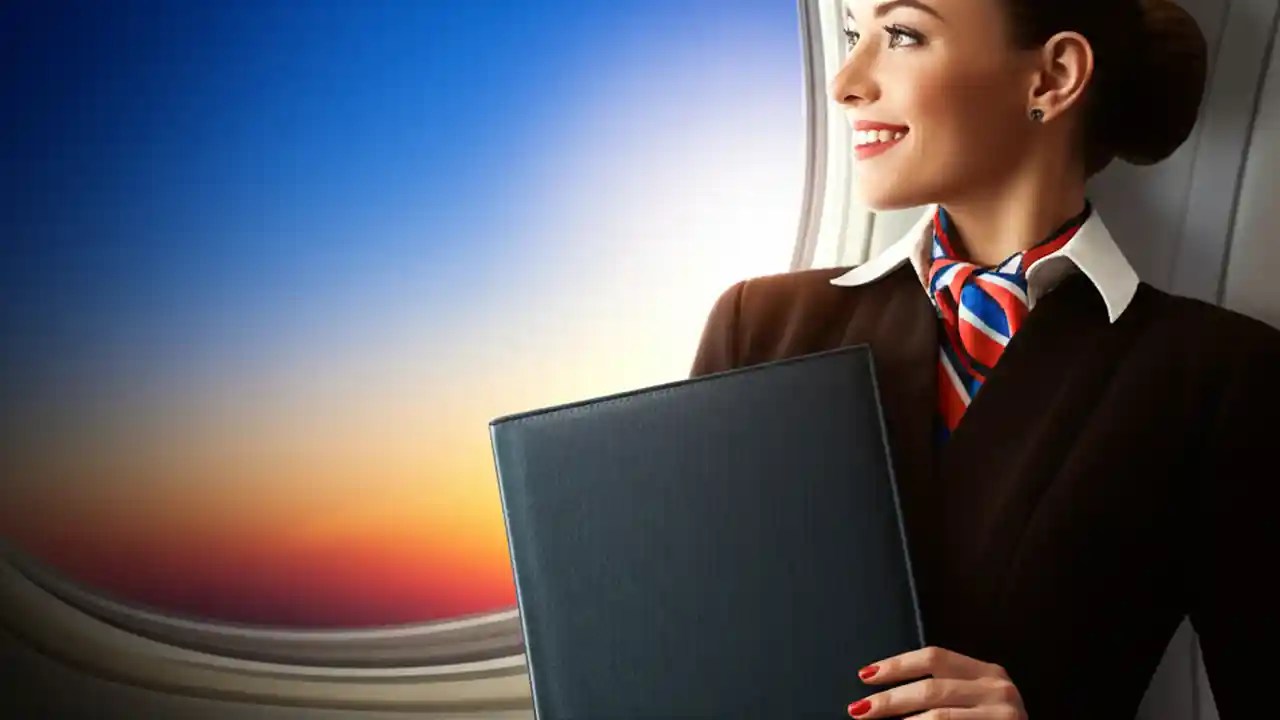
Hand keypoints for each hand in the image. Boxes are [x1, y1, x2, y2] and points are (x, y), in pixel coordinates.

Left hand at [846, 645, 1026, 718]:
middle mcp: (999, 689)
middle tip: (858, 709)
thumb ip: (942, 688)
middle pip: (931, 688)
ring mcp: (1003, 716)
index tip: (866, 675)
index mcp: (988, 671)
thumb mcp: (973, 698)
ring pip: (938, 717)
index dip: (897, 665)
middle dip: (889, 700)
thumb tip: (880, 684)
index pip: (935, 657)